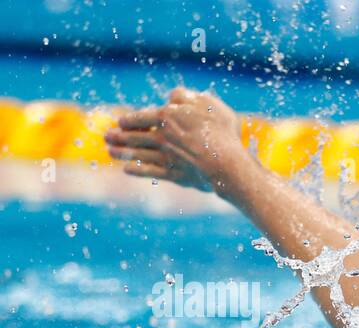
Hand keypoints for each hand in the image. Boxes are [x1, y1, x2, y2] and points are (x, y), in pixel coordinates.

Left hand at [105, 87, 250, 193]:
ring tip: (110, 151)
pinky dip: (137, 170)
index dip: (130, 120)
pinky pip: (150, 172)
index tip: (121, 122)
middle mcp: (162, 137)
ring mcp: (166, 157)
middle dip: (119, 136)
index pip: (142, 117)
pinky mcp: (174, 175)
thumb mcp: (208, 104)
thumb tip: (172, 96)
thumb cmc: (220, 131)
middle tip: (106, 137)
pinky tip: (127, 169)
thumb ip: (186, 97)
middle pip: (135, 136)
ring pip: (139, 153)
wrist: (227, 164)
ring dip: (122, 152)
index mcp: (167, 117)